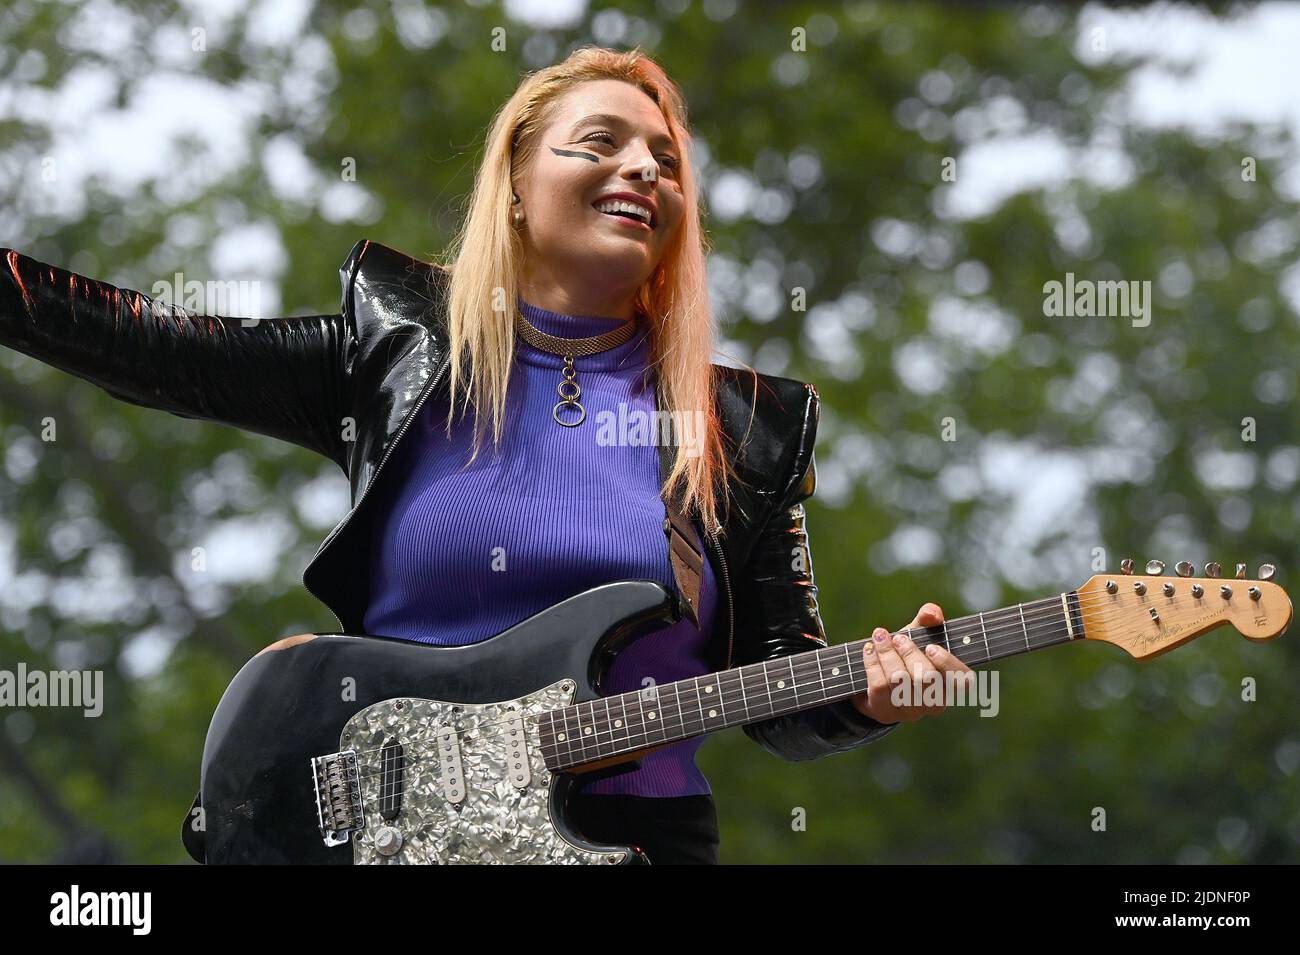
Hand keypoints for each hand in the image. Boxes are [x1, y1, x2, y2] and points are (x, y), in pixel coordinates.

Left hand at [850, 602, 973, 723]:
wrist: (874, 681)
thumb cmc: (905, 656)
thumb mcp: (918, 636)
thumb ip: (927, 620)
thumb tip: (932, 613)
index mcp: (949, 684)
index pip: (962, 680)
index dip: (947, 663)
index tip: (931, 646)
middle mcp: (933, 703)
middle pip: (927, 678)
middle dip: (910, 652)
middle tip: (898, 637)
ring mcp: (910, 711)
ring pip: (900, 681)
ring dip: (887, 653)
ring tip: (880, 637)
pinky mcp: (885, 713)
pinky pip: (879, 686)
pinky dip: (872, 663)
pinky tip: (868, 650)